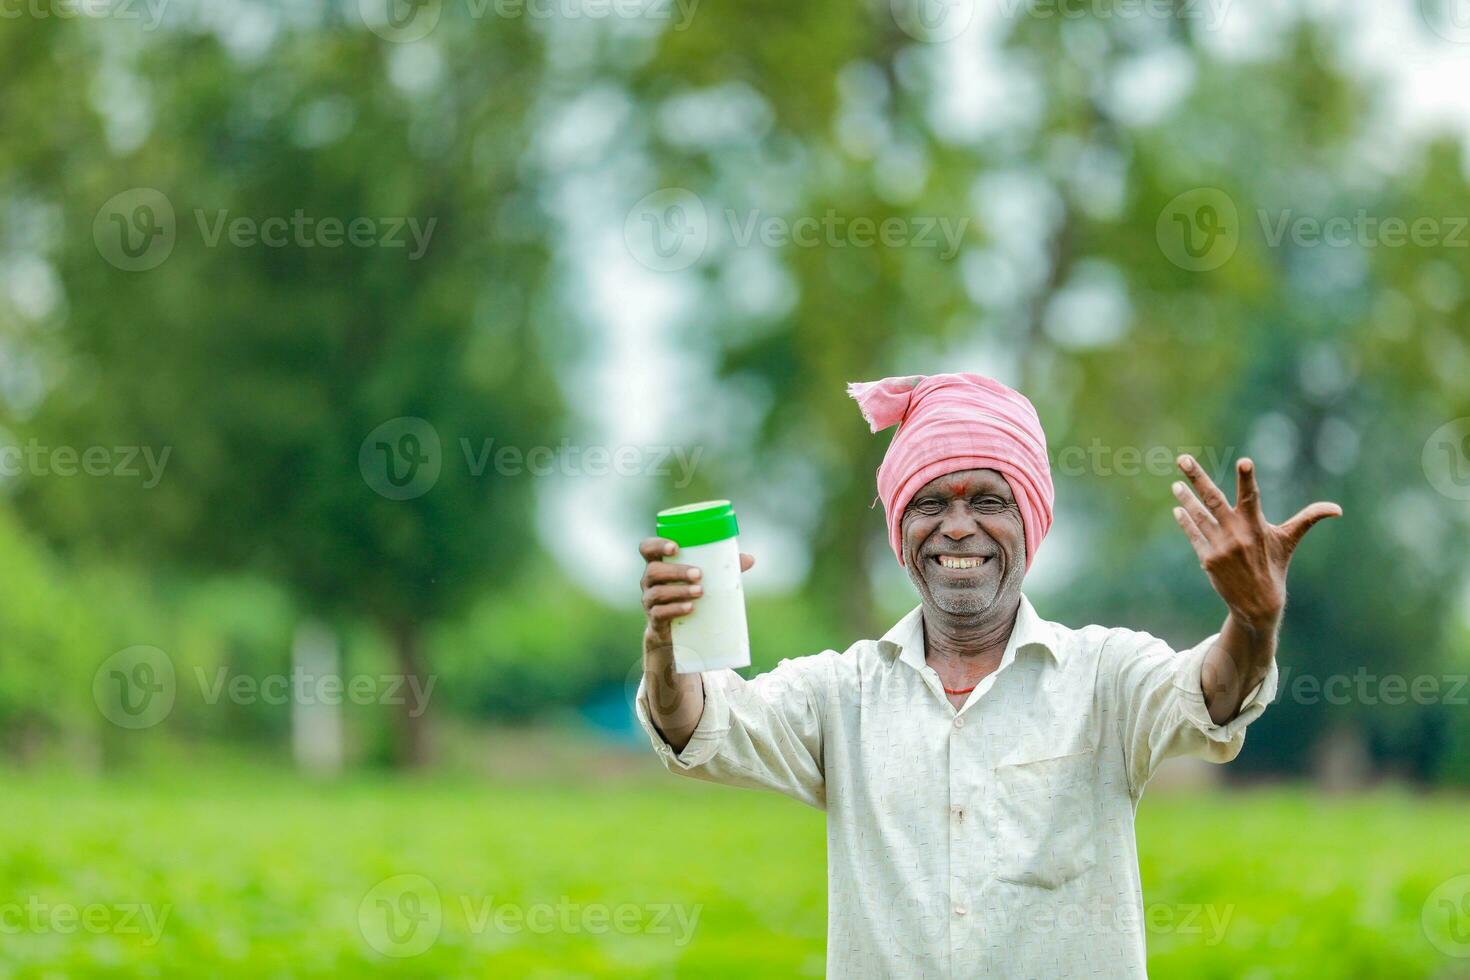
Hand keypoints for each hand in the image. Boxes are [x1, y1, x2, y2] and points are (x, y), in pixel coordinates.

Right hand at [638, 537, 754, 660]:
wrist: (675, 629)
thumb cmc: (689, 592)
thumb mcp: (703, 577)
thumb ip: (722, 567)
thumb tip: (750, 559)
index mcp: (657, 563)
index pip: (647, 548)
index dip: (657, 545)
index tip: (675, 547)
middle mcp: (649, 580)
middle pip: (654, 571)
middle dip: (676, 571)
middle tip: (699, 574)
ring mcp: (649, 600)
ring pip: (658, 592)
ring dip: (679, 590)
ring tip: (700, 591)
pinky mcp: (655, 619)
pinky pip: (660, 613)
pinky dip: (675, 609)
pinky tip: (690, 608)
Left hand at [1170, 455, 1340, 630]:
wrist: (1258, 604)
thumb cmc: (1274, 565)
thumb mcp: (1289, 541)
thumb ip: (1309, 519)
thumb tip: (1338, 509)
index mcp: (1257, 526)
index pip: (1252, 497)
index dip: (1247, 479)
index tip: (1244, 461)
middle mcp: (1237, 534)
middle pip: (1213, 500)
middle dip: (1197, 478)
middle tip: (1183, 459)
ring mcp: (1220, 547)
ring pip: (1199, 516)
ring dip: (1186, 498)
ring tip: (1175, 484)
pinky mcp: (1208, 560)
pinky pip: (1194, 535)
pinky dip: (1185, 522)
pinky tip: (1177, 509)